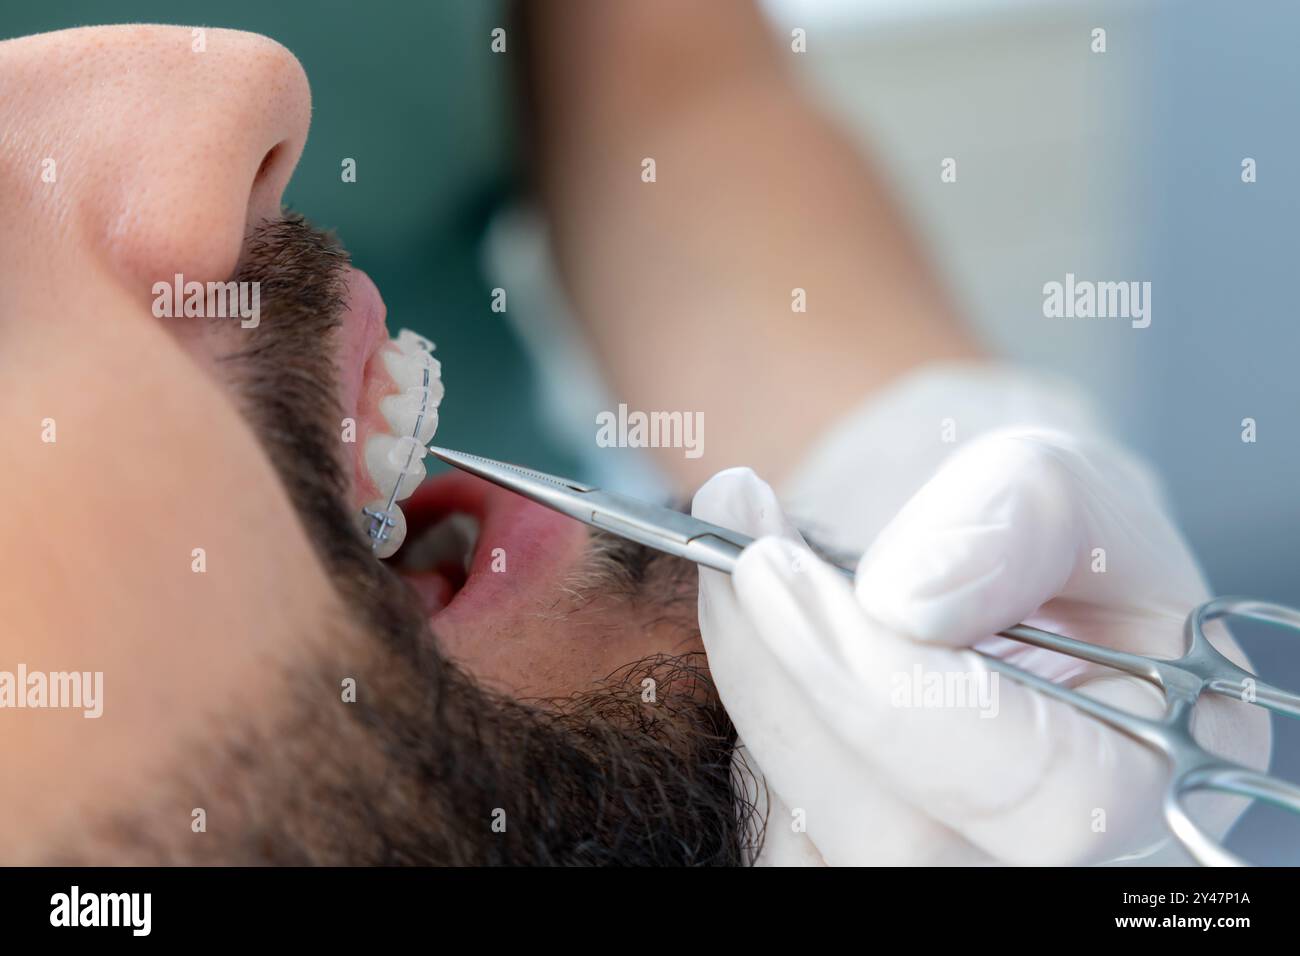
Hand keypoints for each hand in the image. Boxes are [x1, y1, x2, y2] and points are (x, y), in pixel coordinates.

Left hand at [692, 428, 1269, 864]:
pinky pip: (783, 838)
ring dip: (757, 692)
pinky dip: (753, 722)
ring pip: (819, 845)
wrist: (989, 578)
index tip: (778, 569)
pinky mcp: (860, 862)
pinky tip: (747, 624)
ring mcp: (955, 873)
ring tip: (734, 559)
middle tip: (738, 552)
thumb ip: (1016, 520)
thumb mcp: (1061, 487)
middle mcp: (1057, 862)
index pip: (1041, 792)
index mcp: (1159, 780)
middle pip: (903, 841)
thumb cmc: (1047, 537)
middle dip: (795, 686)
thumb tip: (905, 600)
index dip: (893, 689)